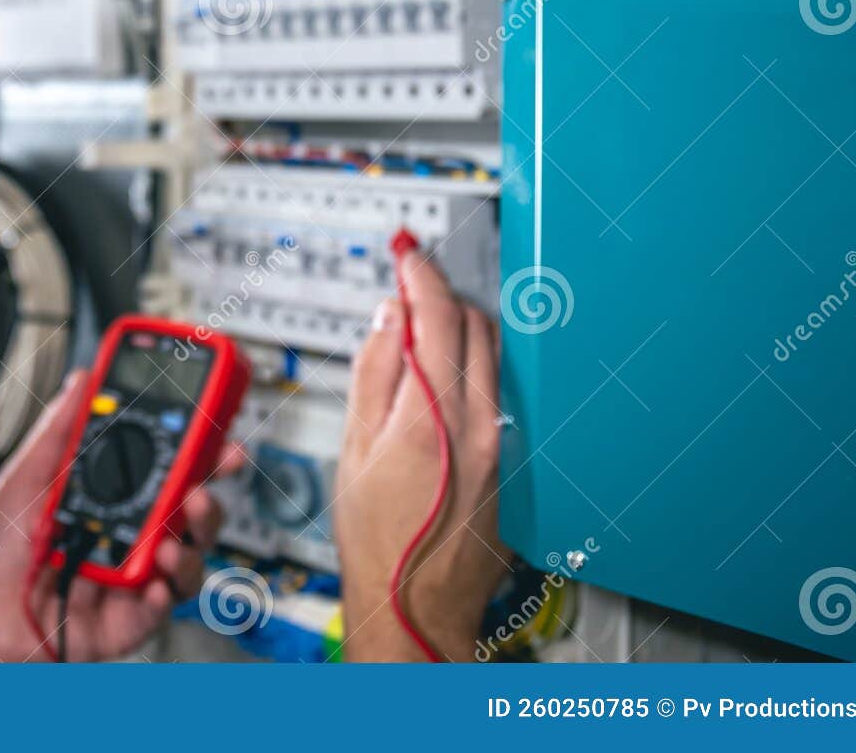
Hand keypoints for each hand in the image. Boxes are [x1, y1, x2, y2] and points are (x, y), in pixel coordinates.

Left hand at [0, 370, 247, 661]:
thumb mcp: (27, 474)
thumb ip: (61, 428)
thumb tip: (83, 378)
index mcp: (112, 499)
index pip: (170, 472)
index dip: (201, 455)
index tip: (219, 435)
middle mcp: (129, 538)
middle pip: (190, 516)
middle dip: (210, 497)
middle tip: (208, 484)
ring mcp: (131, 580)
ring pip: (189, 561)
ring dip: (193, 546)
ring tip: (172, 539)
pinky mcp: (126, 620)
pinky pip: (161, 609)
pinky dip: (164, 595)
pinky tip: (153, 583)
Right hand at [335, 248, 510, 660]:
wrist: (414, 605)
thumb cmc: (376, 541)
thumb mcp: (352, 448)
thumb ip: (373, 373)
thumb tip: (389, 318)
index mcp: (432, 416)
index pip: (437, 315)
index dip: (419, 271)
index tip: (405, 250)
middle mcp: (477, 423)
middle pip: (473, 325)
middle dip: (439, 295)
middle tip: (405, 284)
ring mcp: (497, 441)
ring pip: (490, 354)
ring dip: (457, 327)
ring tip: (416, 328)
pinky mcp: (504, 458)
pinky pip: (492, 388)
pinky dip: (466, 364)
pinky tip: (434, 377)